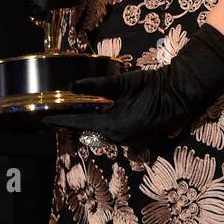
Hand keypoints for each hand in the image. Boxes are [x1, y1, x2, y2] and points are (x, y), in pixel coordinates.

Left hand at [43, 24, 223, 146]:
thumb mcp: (123, 83)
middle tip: (55, 112)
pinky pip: (113, 131)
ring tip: (72, 111)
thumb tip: (72, 86)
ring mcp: (128, 140)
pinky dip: (103, 123)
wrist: (179, 93)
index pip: (79, 123)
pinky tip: (99, 113)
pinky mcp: (136, 137)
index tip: (43, 119)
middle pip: (88, 129)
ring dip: (88, 121)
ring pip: (101, 131)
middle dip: (72, 121)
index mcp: (113, 126)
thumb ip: (96, 86)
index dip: (60, 120)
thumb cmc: (152, 86)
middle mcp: (118, 138)